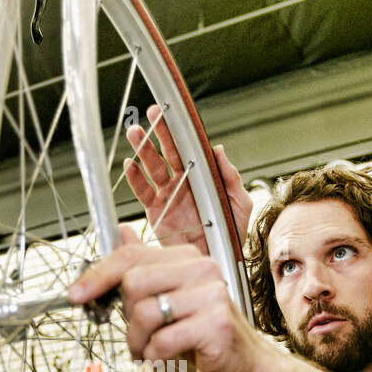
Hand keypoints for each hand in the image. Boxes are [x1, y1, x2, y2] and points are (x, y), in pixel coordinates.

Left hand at [68, 224, 279, 371]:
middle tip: (137, 336)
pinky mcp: (215, 323)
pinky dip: (155, 355)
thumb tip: (119, 232)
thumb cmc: (205, 335)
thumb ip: (146, 268)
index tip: (76, 294)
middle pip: (133, 283)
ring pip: (144, 313)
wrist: (246, 366)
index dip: (97, 275)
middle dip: (125, 317)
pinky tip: (166, 358)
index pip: (131, 256)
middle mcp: (202, 269)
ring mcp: (211, 294)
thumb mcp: (171, 298)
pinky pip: (162, 340)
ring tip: (150, 351)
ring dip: (138, 341)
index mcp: (188, 259)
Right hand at [124, 105, 252, 253]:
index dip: (179, 131)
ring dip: (143, 149)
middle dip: (158, 132)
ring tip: (135, 132)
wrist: (216, 259)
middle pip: (167, 152)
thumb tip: (219, 150)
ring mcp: (167, 196)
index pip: (188, 148)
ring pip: (152, 167)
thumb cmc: (231, 234)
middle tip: (152, 113)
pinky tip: (131, 164)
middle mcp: (182, 183)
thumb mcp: (240, 203)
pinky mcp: (155, 212)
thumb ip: (230, 177)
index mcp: (201, 177)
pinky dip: (135, 178)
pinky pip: (143, 192)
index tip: (172, 113)